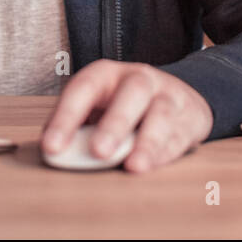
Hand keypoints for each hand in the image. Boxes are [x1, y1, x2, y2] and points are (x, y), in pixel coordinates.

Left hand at [40, 61, 213, 172]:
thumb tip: (52, 152)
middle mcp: (140, 79)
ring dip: (147, 142)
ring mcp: (168, 96)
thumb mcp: (96, 106)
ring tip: (132, 167)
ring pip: (161, 114)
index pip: (83, 89)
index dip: (66, 117)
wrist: (177, 96)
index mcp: (107, 74)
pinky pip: (178, 135)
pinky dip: (164, 153)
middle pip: (131, 93)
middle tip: (98, 152)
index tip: (51, 147)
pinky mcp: (190, 117)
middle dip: (115, 123)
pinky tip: (150, 166)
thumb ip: (76, 126)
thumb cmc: (123, 105)